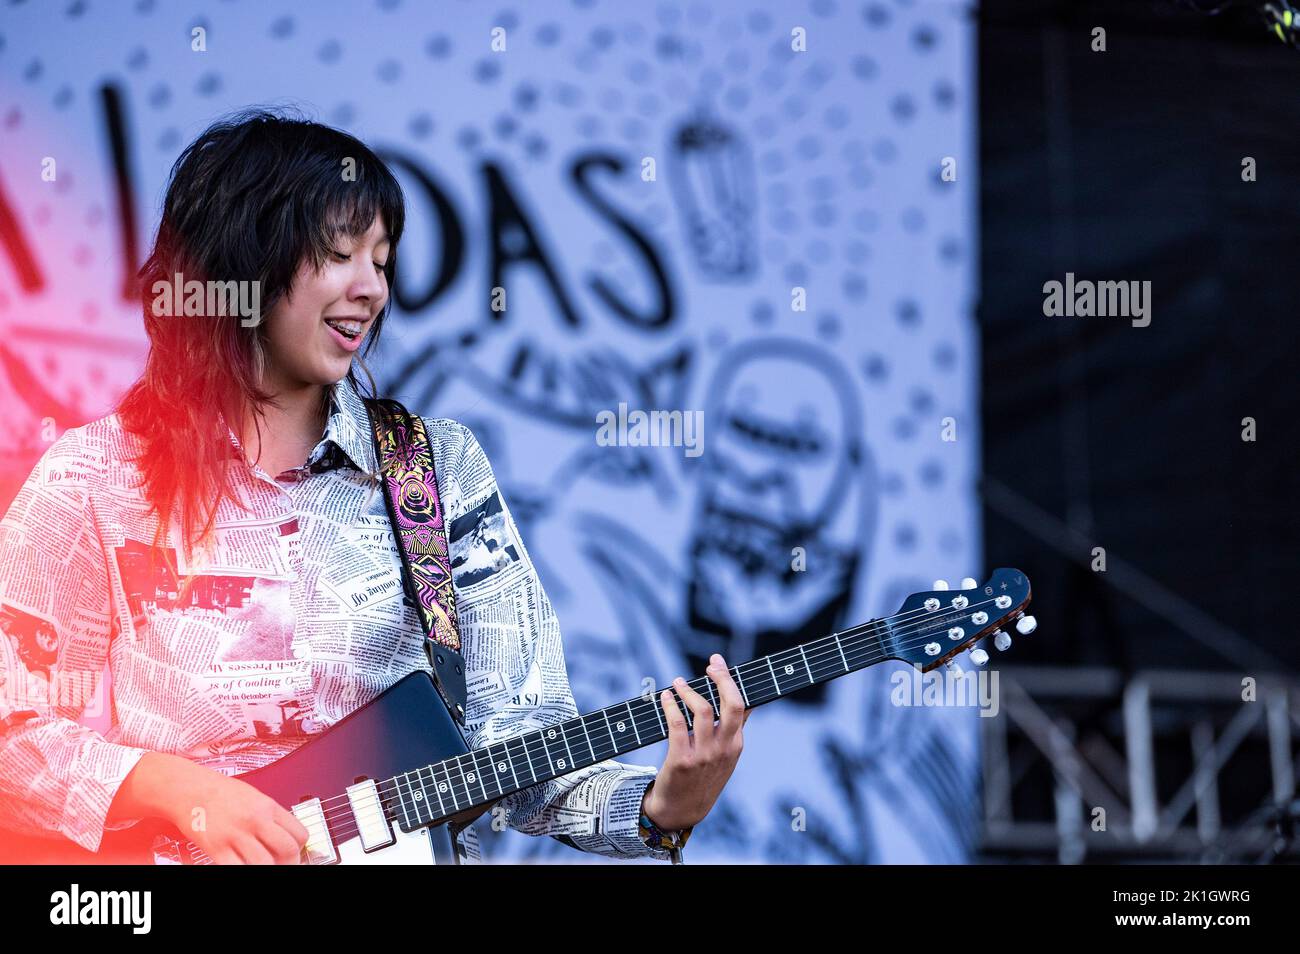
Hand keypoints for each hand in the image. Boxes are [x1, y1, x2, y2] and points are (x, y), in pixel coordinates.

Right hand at [163, 760, 310, 864]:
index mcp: (267, 806)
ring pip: (265, 864)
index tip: (294, 853)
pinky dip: (242, 870)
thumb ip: (268, 816)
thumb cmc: (217, 791)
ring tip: (259, 865)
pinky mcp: (216, 847)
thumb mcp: (252, 796)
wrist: (187, 788)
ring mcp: (236, 834)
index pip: (300, 833)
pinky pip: (236, 868)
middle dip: (289, 863)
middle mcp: (255, 820)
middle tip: (281, 864)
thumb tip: (283, 836)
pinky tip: (239, 865)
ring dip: (266, 868)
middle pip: (288, 850)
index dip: (300, 849)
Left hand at [642, 654, 749, 831]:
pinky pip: (677, 725)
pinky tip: (666, 698)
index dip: (730, 680)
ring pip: (703, 711)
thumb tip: (744, 701)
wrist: (683, 810)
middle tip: (710, 665)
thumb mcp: (725, 755)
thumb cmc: (702, 777)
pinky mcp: (681, 760)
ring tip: (679, 682)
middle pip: (731, 704)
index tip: (718, 662)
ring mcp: (704, 754)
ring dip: (689, 691)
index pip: (741, 705)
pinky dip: (671, 706)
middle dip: (721, 679)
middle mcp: (723, 748)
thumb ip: (731, 729)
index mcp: (735, 744)